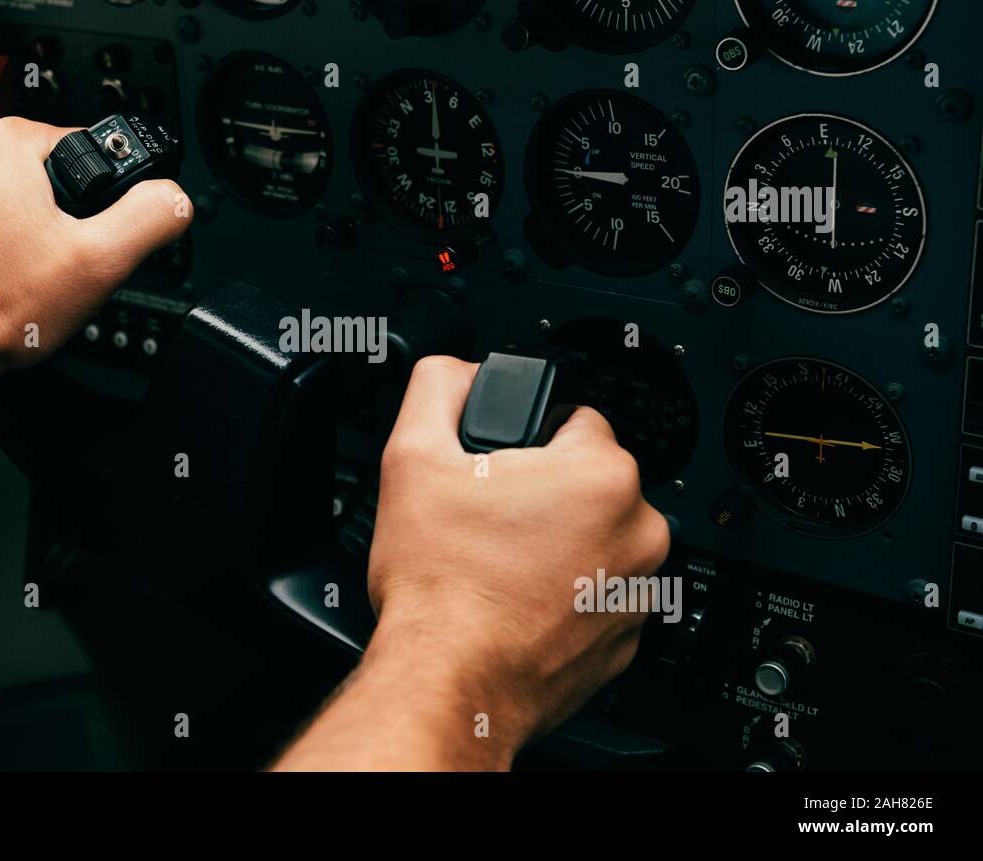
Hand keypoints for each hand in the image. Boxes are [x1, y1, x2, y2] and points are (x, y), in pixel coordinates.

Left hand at [0, 117, 191, 399]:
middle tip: (67, 262)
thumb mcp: (98, 261)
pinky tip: (22, 274)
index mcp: (16, 139)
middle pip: (79, 178)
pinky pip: (22, 217)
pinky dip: (31, 245)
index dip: (116, 206)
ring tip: (40, 271)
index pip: (105, 156)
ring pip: (51, 201)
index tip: (93, 241)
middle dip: (86, 224)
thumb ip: (151, 218)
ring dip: (58, 237)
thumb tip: (176, 200)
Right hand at [367, 356, 669, 758]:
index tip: (495, 472)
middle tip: (489, 519)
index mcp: (602, 474)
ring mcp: (638, 590)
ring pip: (597, 536)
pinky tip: (518, 598)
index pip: (574, 419)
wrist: (451, 682)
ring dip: (559, 541)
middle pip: (588, 480)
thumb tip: (456, 371)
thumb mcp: (413, 456)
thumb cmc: (442, 585)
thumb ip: (438, 387)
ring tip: (501, 563)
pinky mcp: (626, 638)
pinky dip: (567, 590)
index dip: (523, 441)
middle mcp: (639, 530)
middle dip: (544, 491)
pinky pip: (600, 591)